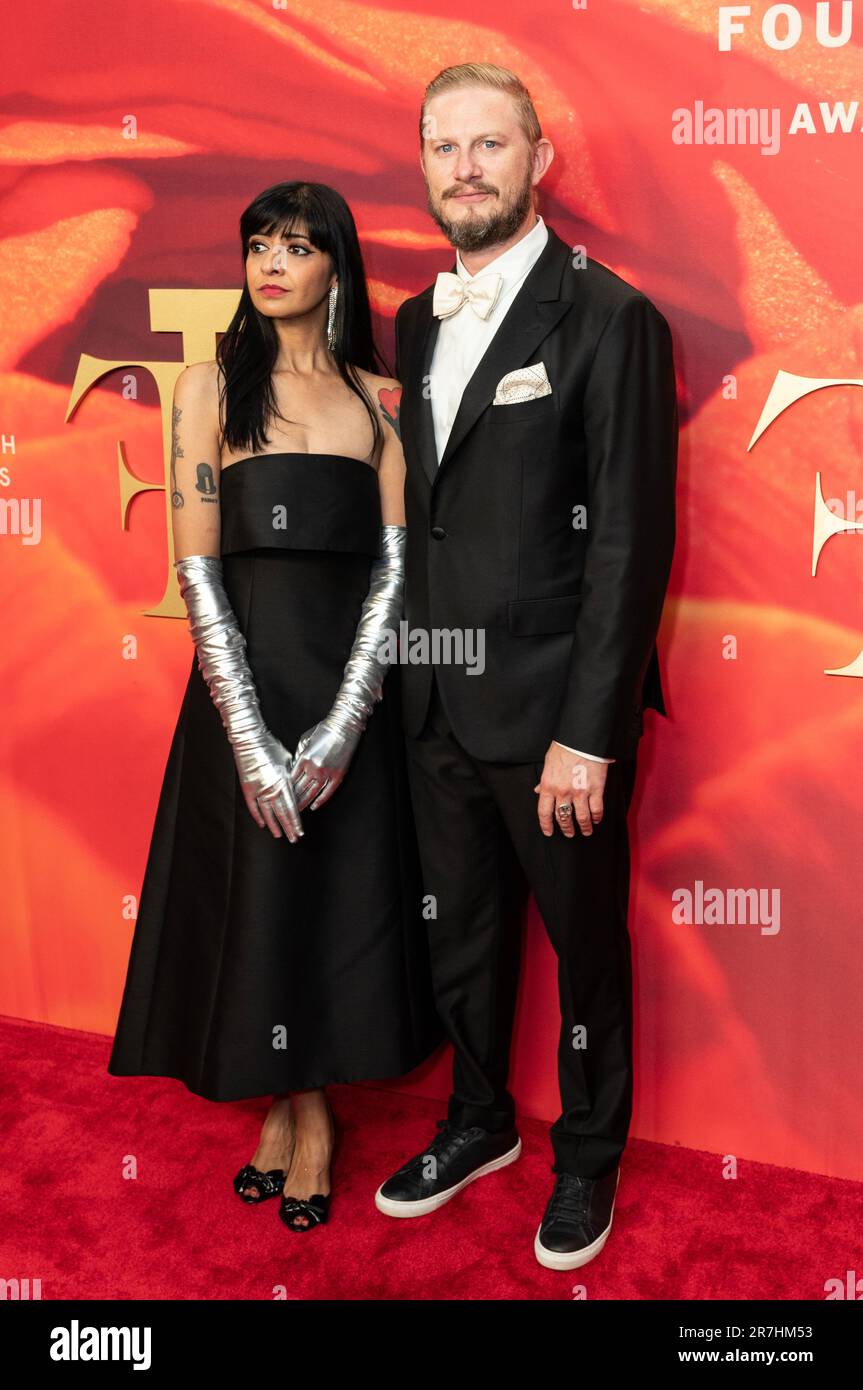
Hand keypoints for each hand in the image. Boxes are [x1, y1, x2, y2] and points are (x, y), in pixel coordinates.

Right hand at [234, 727, 302, 841]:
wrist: (251, 739)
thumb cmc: (271, 747)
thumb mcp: (287, 761)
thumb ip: (291, 776)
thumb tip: (294, 786)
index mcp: (283, 782)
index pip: (292, 808)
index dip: (296, 822)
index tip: (300, 831)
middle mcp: (271, 789)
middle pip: (281, 814)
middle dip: (289, 828)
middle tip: (293, 839)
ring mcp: (258, 789)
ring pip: (267, 813)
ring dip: (274, 826)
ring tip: (280, 835)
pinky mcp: (248, 788)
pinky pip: (253, 807)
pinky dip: (258, 816)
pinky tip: (263, 824)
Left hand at [291, 717, 359, 811]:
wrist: (343, 727)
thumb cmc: (323, 730)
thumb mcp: (304, 740)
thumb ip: (298, 755)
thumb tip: (293, 768)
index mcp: (304, 758)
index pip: (291, 779)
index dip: (285, 790)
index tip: (280, 797)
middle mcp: (314, 767)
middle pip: (299, 789)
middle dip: (292, 801)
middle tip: (285, 809)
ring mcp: (327, 772)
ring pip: (312, 793)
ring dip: (303, 803)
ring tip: (297, 812)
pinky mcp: (338, 775)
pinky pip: (327, 792)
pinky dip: (320, 801)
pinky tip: (314, 807)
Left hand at [533, 742, 608, 837]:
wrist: (582, 739)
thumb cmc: (564, 748)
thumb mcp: (548, 764)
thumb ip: (544, 780)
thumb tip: (538, 791)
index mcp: (548, 786)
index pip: (544, 812)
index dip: (546, 825)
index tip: (548, 832)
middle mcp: (563, 792)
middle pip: (563, 817)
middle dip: (566, 828)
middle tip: (569, 833)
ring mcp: (580, 792)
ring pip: (581, 818)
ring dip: (584, 827)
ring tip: (586, 831)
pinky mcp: (596, 789)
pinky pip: (597, 809)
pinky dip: (597, 817)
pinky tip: (596, 820)